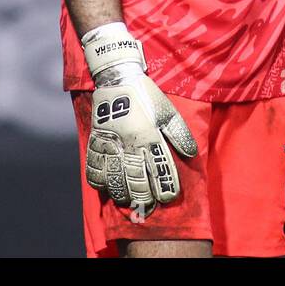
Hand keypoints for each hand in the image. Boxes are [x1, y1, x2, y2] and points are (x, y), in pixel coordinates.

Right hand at [82, 23, 197, 217]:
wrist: (117, 78)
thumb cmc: (146, 95)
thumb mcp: (167, 110)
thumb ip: (178, 133)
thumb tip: (190, 153)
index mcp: (148, 133)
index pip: (158, 166)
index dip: (164, 185)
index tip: (168, 197)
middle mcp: (128, 141)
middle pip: (135, 178)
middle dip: (143, 196)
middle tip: (148, 207)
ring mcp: (109, 142)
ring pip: (114, 178)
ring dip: (122, 193)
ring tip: (129, 202)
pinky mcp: (95, 141)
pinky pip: (93, 168)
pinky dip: (100, 182)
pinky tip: (108, 188)